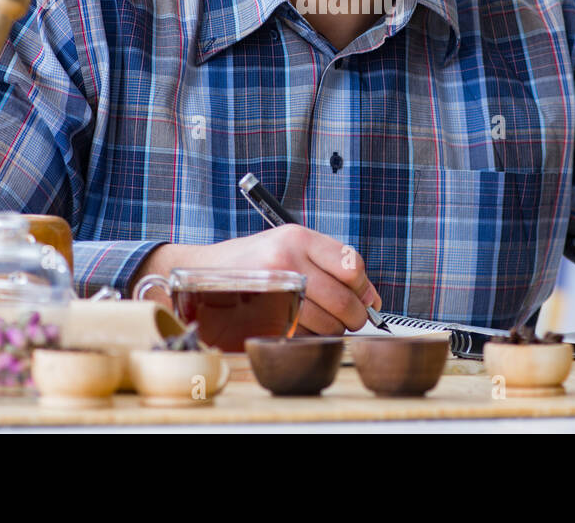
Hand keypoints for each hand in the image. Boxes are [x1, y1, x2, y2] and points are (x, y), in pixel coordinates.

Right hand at [132, 225, 382, 335]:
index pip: (352, 266)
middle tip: (350, 320)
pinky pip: (304, 334)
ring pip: (327, 322)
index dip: (363, 288)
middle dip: (354, 317)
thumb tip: (371, 296)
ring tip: (321, 321)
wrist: (204, 271)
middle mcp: (287, 258)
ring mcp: (275, 286)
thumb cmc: (254, 259)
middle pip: (343, 299)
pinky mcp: (264, 313)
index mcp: (299, 237)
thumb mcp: (291, 246)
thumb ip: (331, 265)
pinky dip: (311, 336)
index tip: (364, 298)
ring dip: (332, 329)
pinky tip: (301, 326)